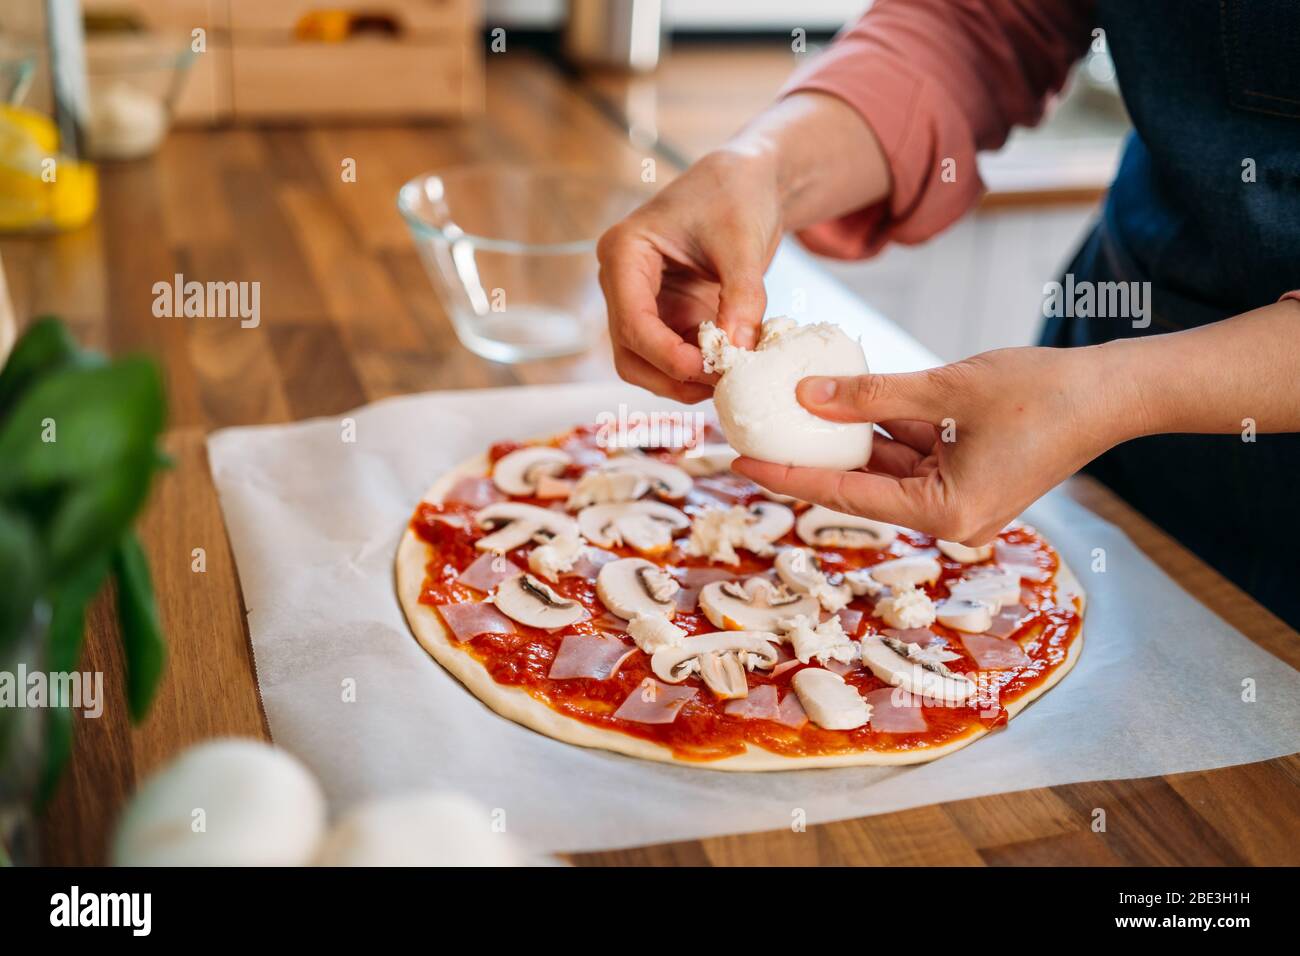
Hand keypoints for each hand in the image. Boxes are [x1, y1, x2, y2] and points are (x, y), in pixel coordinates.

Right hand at [596, 149, 782, 403]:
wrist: (746, 184)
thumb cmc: (736, 196)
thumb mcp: (744, 243)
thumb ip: (743, 297)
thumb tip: (737, 351)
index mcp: (624, 252)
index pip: (632, 321)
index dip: (667, 355)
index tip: (709, 370)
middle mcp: (622, 282)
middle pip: (630, 353)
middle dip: (672, 376)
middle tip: (721, 383)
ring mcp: (642, 303)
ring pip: (646, 364)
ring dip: (684, 381)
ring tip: (730, 377)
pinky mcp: (666, 316)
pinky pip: (673, 357)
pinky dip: (699, 370)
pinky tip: (732, 366)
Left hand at [732, 346, 1136, 543]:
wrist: (1114, 393)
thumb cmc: (1042, 392)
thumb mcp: (945, 388)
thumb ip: (872, 395)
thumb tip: (805, 395)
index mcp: (945, 512)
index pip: (846, 493)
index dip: (788, 474)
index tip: (739, 462)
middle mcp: (950, 519)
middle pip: (861, 486)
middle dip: (810, 456)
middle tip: (755, 435)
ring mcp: (961, 501)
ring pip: (886, 469)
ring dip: (847, 439)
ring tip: (789, 412)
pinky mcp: (970, 480)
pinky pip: (913, 458)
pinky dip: (885, 432)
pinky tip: (846, 402)